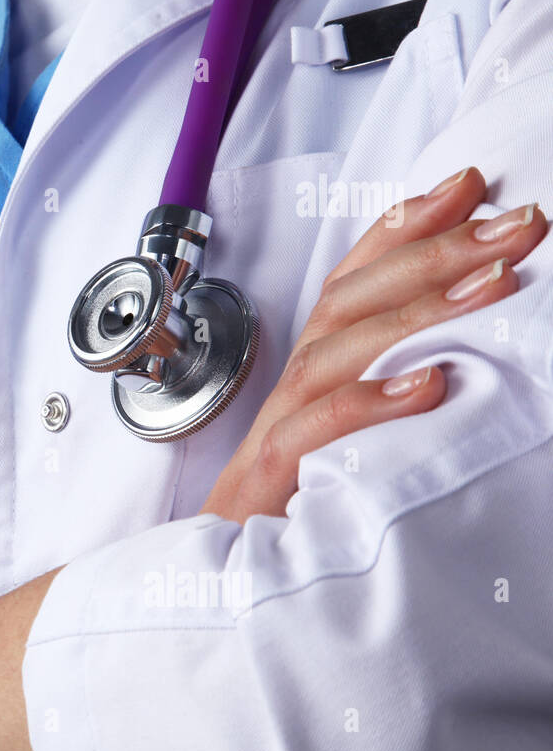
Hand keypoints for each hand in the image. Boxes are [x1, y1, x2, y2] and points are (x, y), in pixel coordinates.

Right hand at [202, 167, 545, 523]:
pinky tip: (430, 383)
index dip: (404, 223)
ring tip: (494, 284)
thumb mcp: (349, 421)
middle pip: (355, 297)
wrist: (232, 566)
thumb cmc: (296, 491)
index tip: (468, 185)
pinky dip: (373, 401)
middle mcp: (299, 377)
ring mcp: (285, 418)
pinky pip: (321, 426)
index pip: (355, 274)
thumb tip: (465, 336)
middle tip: (516, 223)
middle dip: (436, 250)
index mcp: (318, 361)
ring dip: (421, 310)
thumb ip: (390, 372)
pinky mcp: (278, 468)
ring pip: (343, 347)